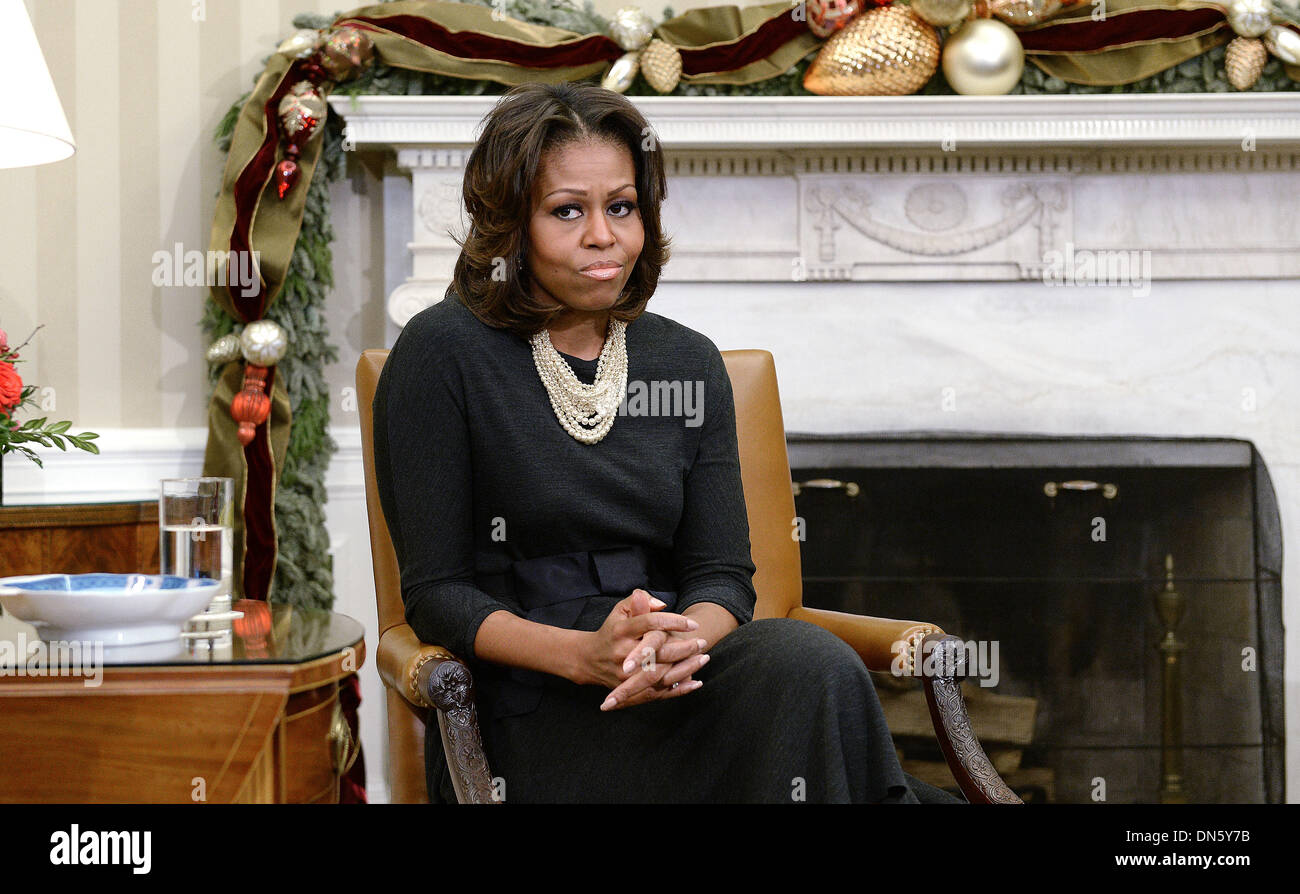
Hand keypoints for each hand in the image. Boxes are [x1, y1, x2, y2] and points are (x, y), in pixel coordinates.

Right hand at [602, 590, 710, 711]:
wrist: (589, 660)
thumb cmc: (611, 631)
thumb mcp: (620, 611)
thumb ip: (639, 601)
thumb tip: (662, 604)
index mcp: (620, 631)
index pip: (649, 623)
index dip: (673, 622)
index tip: (692, 623)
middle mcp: (622, 654)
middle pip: (657, 651)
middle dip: (683, 647)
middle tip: (702, 641)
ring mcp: (626, 675)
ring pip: (660, 674)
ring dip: (685, 668)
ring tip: (703, 658)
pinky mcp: (631, 690)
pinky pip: (657, 692)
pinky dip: (678, 689)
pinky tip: (696, 682)